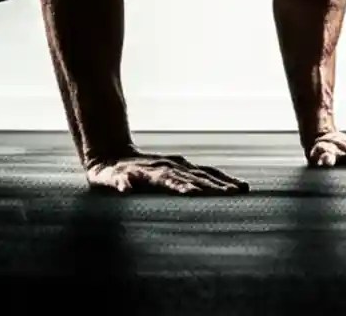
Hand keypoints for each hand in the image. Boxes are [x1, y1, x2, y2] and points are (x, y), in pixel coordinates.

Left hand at [86, 152, 249, 194]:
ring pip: (203, 174)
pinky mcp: (182, 167)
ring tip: (241, 191)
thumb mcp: (105, 178)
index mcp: (150, 172)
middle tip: (232, 195)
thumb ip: (116, 182)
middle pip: (192, 177)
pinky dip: (221, 179)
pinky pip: (206, 172)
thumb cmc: (108, 172)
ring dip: (221, 183)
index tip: (196, 194)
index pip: (169, 180)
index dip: (182, 187)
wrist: (112, 149)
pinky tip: (237, 186)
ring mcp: (176, 165)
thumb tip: (124, 187)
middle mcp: (167, 166)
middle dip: (211, 186)